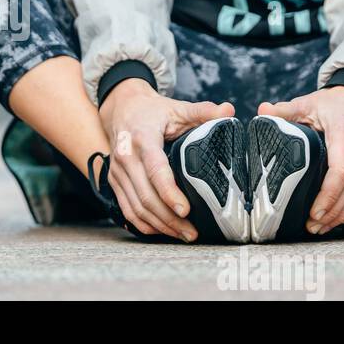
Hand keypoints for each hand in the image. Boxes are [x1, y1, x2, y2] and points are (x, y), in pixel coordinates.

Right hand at [98, 78, 234, 241]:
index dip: (169, 193)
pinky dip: (143, 224)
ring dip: (159, 225)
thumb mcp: (177, 108)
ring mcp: (117, 171)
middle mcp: (125, 157)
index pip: (155, 170)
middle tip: (192, 232)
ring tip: (182, 235)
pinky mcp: (114, 181)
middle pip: (146, 196)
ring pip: (136, 207)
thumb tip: (229, 110)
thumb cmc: (152, 111)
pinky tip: (162, 231)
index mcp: (142, 138)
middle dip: (169, 219)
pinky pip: (127, 209)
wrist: (120, 108)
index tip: (186, 210)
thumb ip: (203, 111)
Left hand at [258, 87, 343, 234]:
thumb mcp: (307, 103)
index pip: (341, 169)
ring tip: (324, 227)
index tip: (314, 211)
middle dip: (334, 210)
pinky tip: (342, 218)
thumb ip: (285, 110)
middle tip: (313, 225)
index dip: (328, 195)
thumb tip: (262, 110)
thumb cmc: (332, 103)